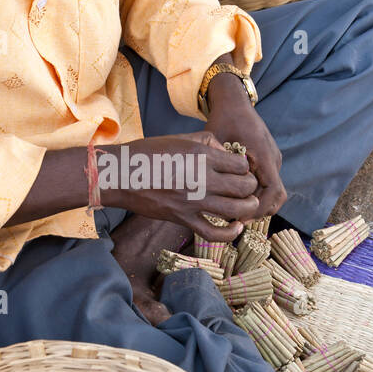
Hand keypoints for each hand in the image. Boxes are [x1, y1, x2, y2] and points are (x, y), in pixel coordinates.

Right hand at [99, 132, 258, 241]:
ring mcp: (193, 201)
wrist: (122, 175)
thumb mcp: (180, 138)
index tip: (241, 172)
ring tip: (248, 206)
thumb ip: (206, 141)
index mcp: (202, 155)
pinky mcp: (183, 218)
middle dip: (251, 188)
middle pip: (244, 187)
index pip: (241, 165)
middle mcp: (201, 178)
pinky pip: (213, 233)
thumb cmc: (148, 153)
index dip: (246, 169)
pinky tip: (236, 228)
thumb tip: (225, 149)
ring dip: (248, 209)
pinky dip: (229, 233)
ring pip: (235, 210)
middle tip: (248, 189)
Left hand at [204, 74, 286, 217]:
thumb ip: (218, 165)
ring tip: (234, 211)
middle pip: (276, 196)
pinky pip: (267, 183)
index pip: (273, 191)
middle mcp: (273, 159)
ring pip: (271, 192)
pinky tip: (235, 197)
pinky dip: (255, 194)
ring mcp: (273, 159)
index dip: (260, 208)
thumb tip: (214, 194)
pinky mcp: (267, 160)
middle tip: (236, 219)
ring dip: (257, 203)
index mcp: (264, 155)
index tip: (241, 216)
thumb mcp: (217, 142)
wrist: (234, 101)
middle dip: (259, 210)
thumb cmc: (224, 119)